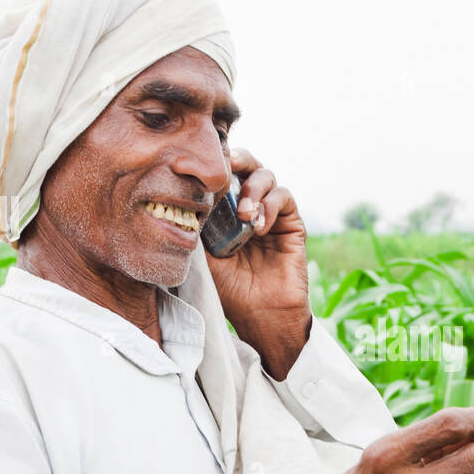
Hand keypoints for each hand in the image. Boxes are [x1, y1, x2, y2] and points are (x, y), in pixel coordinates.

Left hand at [204, 148, 311, 375]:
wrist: (260, 314)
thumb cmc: (229, 288)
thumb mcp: (202, 253)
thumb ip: (197, 223)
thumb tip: (180, 193)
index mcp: (226, 209)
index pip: (222, 174)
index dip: (215, 165)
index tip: (200, 167)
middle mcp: (250, 205)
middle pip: (246, 164)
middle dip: (237, 160)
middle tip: (226, 167)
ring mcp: (272, 212)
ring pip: (266, 175)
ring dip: (253, 189)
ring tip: (244, 216)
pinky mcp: (292, 223)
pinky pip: (284, 197)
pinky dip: (270, 205)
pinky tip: (259, 227)